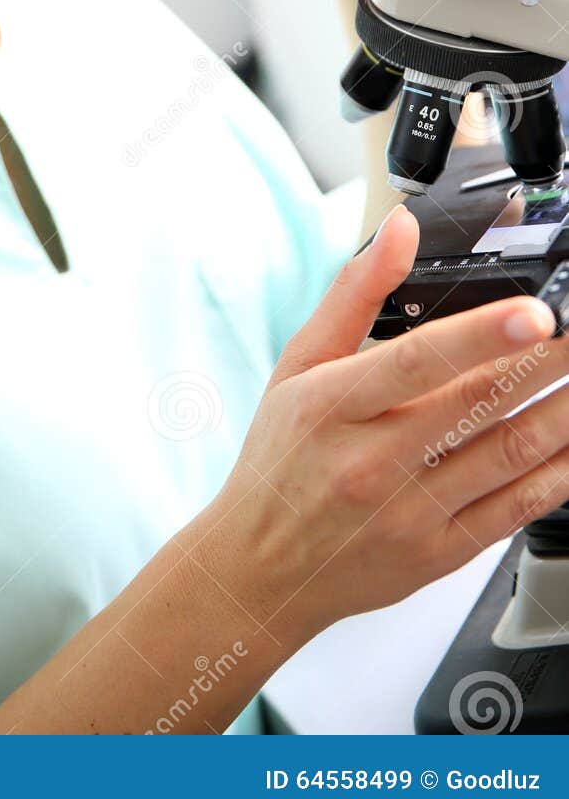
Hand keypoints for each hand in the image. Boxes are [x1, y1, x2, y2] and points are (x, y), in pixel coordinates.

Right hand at [187, 206, 568, 646]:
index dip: (481, 335)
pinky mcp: (438, 553)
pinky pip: (512, 509)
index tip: (534, 314)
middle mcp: (372, 461)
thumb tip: (399, 229)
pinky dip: (555, 474)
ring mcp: (410, 512)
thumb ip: (354, 292)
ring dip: (563, 414)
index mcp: (333, 405)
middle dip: (546, 364)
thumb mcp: (297, 365)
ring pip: (508, 455)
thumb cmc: (279, 461)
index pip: (416, 362)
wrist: (260, 569)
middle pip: (477, 404)